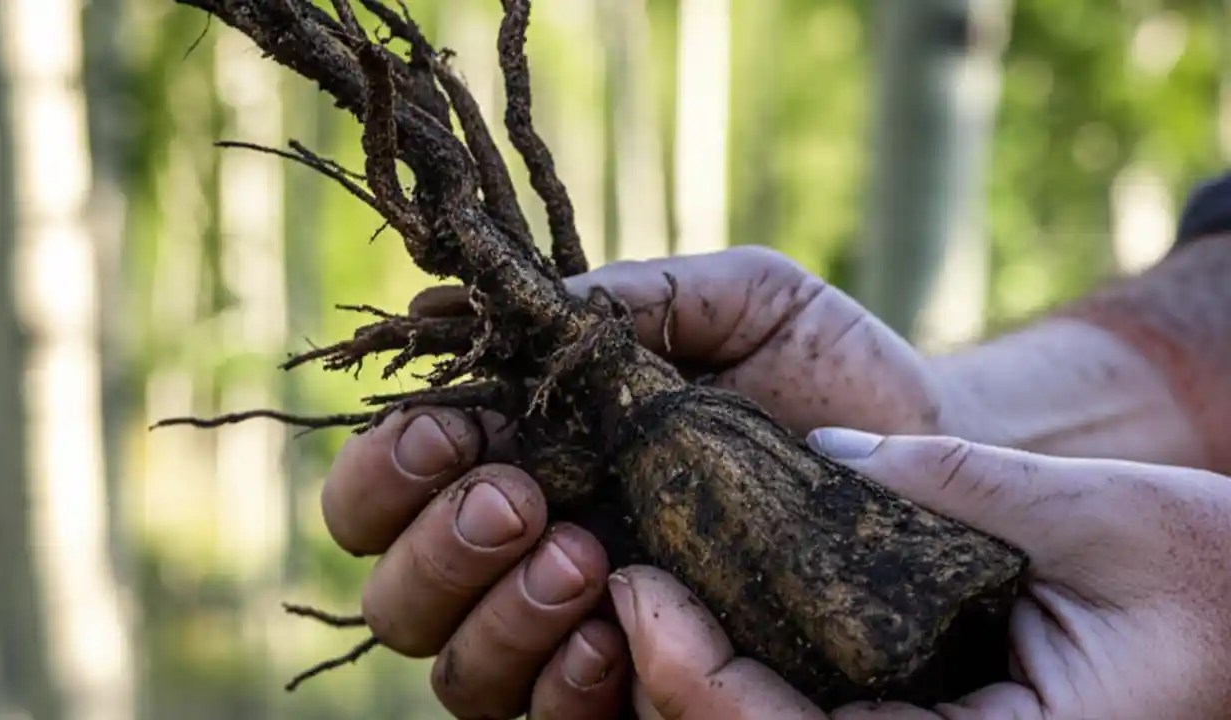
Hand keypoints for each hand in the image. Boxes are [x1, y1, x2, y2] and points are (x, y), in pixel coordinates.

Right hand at [321, 247, 958, 717]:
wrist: (928, 452)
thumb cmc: (821, 369)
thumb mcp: (729, 302)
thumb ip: (612, 299)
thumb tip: (448, 298)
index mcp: (527, 453)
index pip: (393, 486)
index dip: (388, 471)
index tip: (452, 433)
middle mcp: (530, 552)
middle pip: (400, 594)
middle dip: (436, 551)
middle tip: (517, 500)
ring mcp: (581, 630)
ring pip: (460, 673)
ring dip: (498, 619)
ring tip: (583, 558)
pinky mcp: (647, 683)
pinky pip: (556, 719)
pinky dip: (563, 684)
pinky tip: (614, 634)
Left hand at [610, 429, 1230, 718]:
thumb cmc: (1213, 577)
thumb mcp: (1110, 517)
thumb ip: (968, 485)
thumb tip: (826, 449)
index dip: (700, 681)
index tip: (641, 593)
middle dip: (674, 686)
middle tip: (619, 583)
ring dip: (697, 686)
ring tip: (642, 593)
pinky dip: (746, 679)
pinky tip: (708, 610)